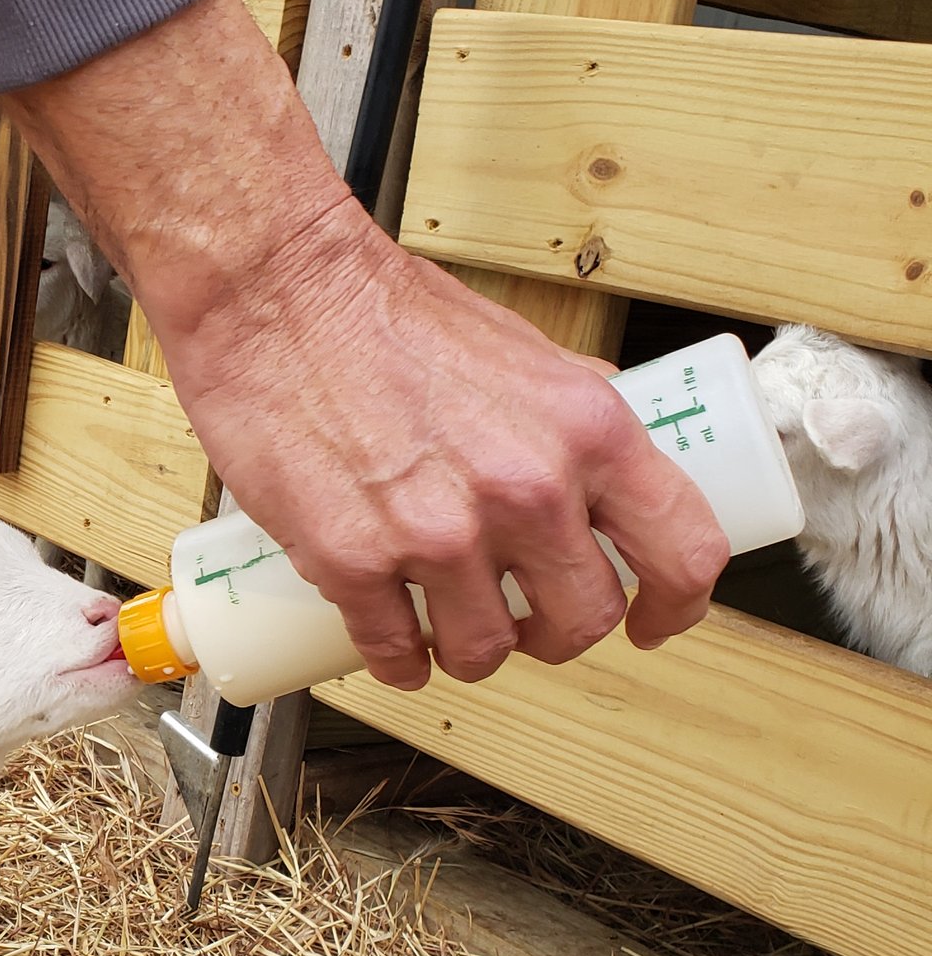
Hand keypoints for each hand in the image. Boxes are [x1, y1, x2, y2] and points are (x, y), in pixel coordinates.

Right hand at [163, 206, 727, 688]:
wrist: (275, 295)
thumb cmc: (382, 311)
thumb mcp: (521, 348)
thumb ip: (570, 414)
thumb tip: (605, 462)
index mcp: (586, 430)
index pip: (681, 551)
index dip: (677, 605)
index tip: (654, 621)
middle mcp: (526, 490)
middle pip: (584, 621)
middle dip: (555, 633)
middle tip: (525, 619)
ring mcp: (440, 534)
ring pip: (487, 651)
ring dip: (470, 651)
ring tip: (445, 625)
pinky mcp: (355, 561)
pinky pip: (394, 652)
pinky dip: (397, 661)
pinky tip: (391, 642)